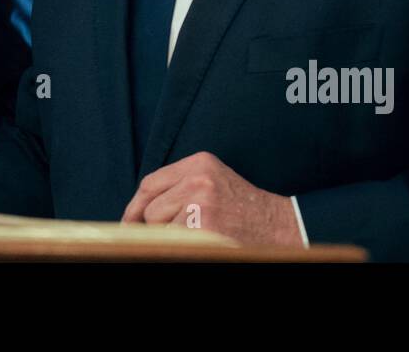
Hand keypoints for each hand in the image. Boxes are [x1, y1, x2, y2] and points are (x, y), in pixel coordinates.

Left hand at [121, 151, 302, 247]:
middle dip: (156, 226)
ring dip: (172, 237)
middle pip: (151, 207)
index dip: (135, 206)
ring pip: (160, 226)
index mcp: (199, 162)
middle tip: (178, 233)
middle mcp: (199, 178)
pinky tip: (205, 242)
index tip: (129, 223)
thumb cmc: (242, 210)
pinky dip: (183, 246)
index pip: (150, 183)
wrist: (279, 227)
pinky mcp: (205, 225)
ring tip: (200, 234)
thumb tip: (137, 212)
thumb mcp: (212, 184)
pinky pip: (174, 240)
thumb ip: (179, 187)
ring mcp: (201, 201)